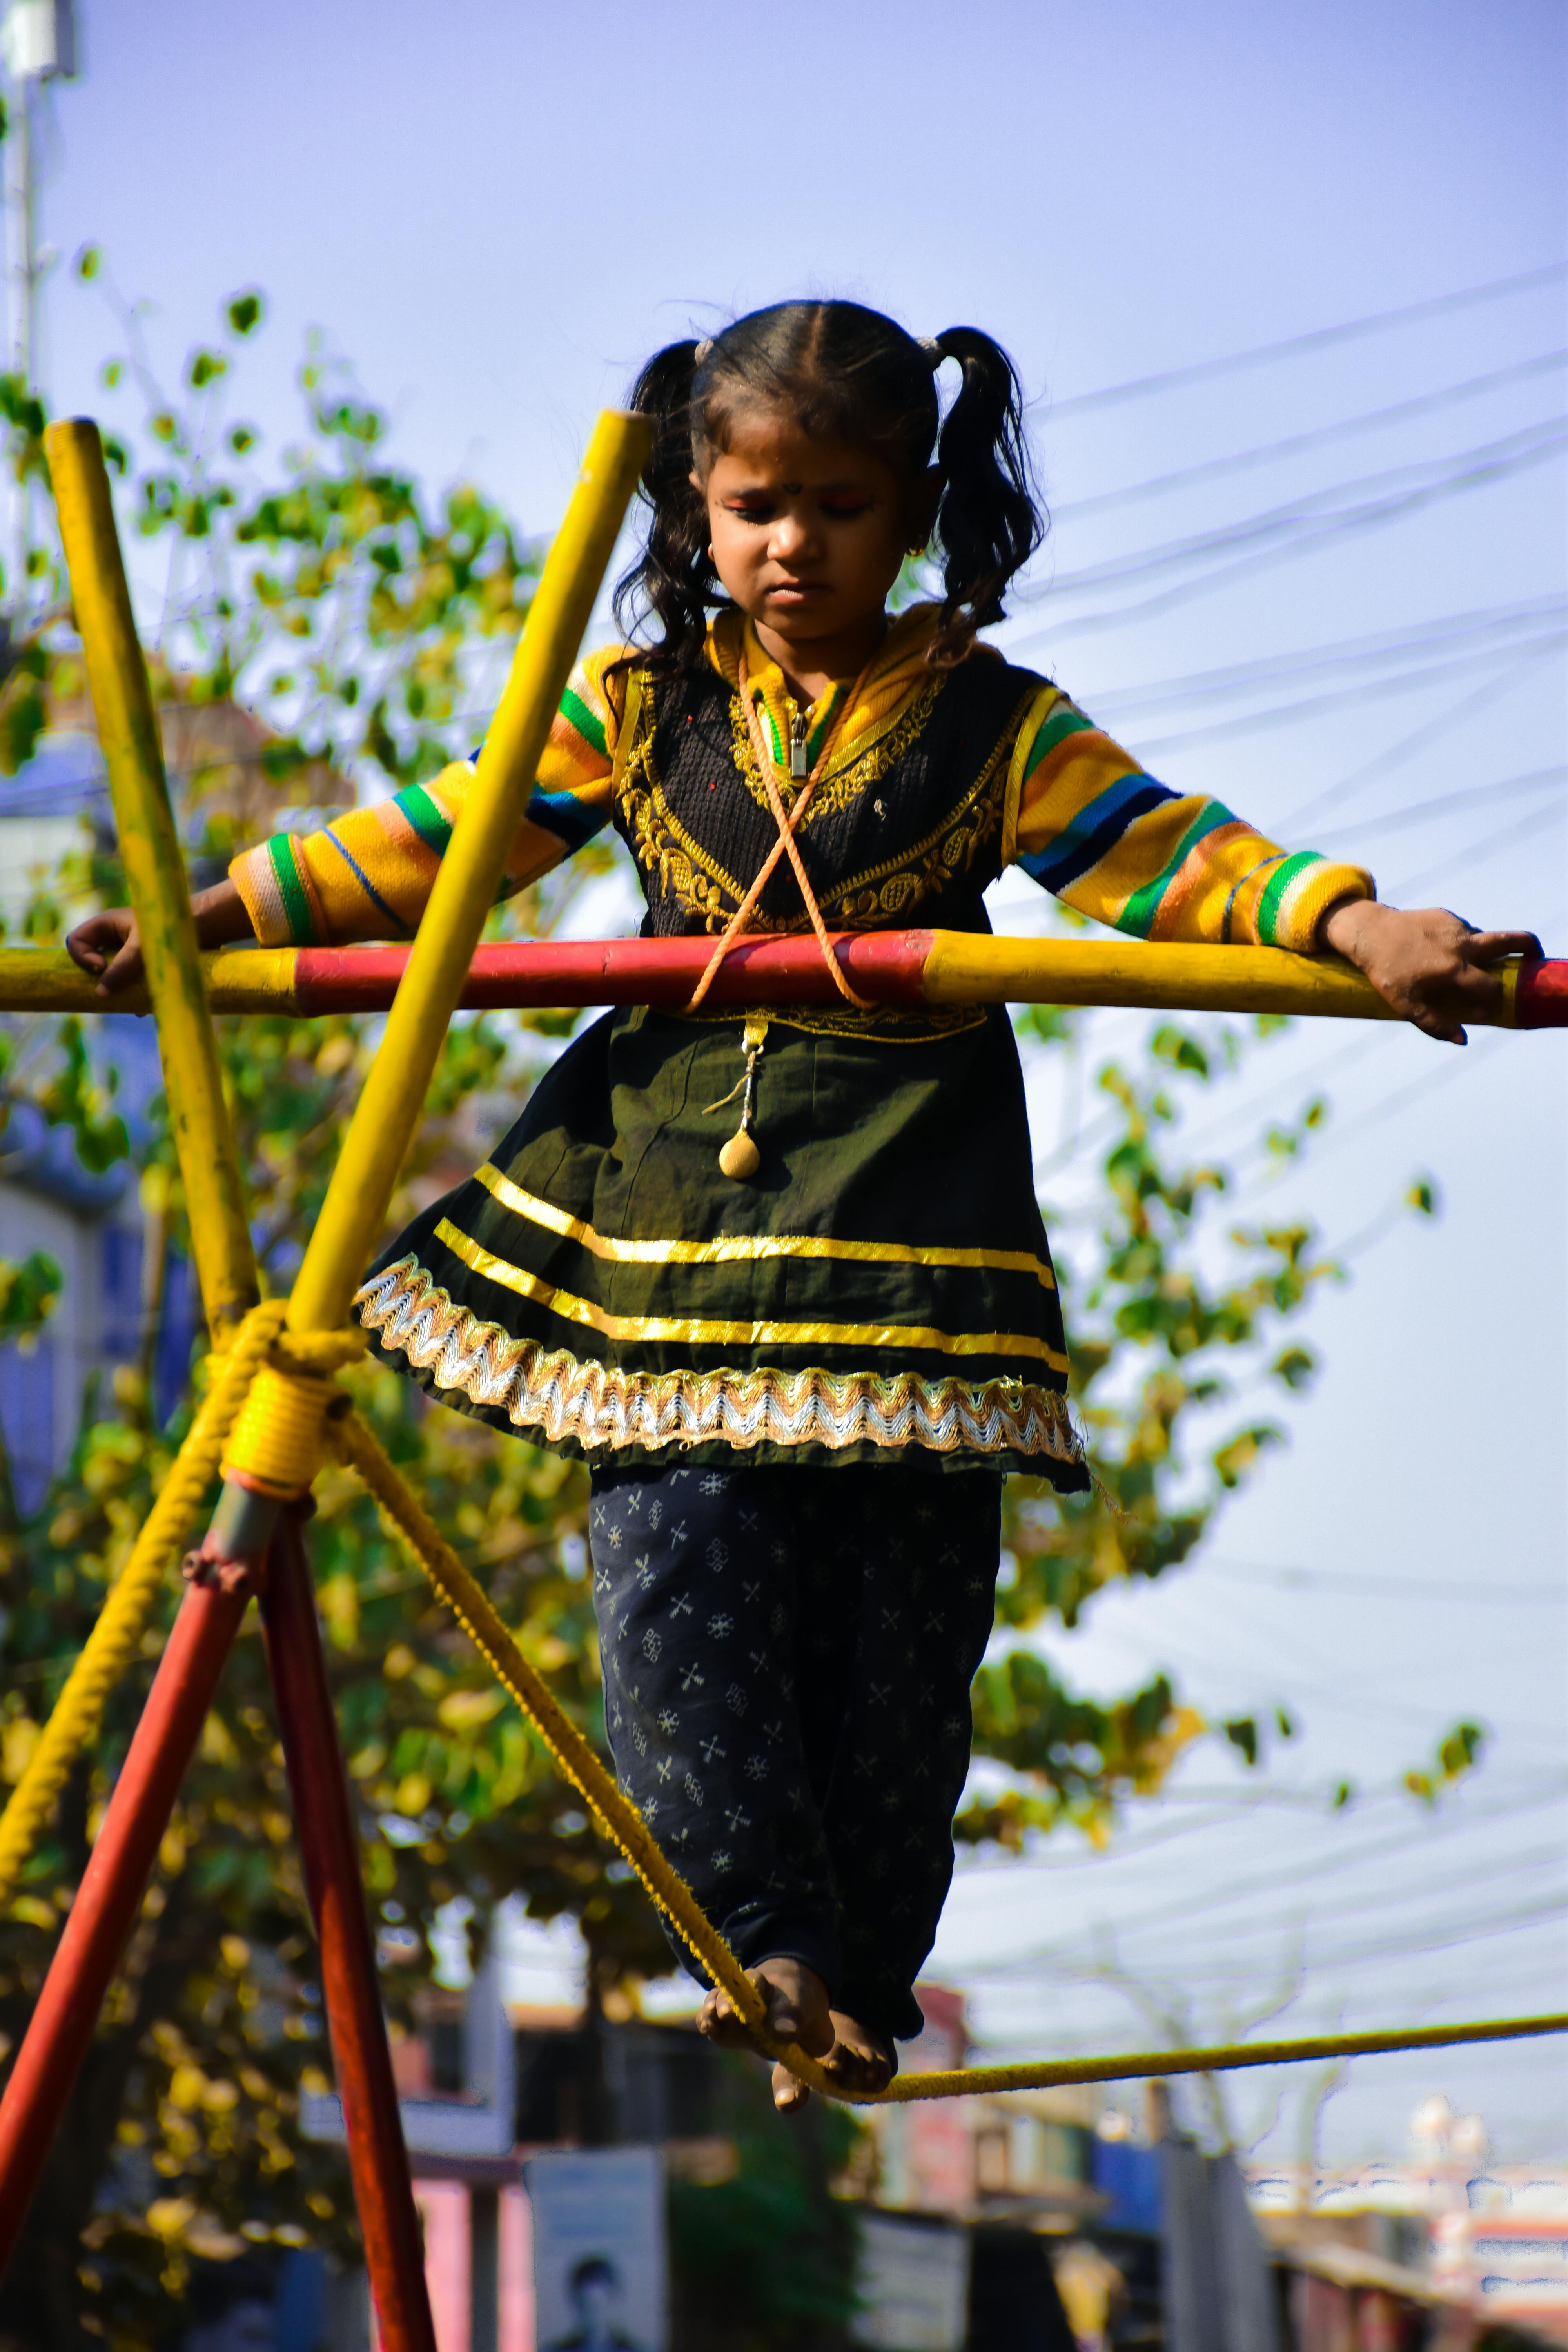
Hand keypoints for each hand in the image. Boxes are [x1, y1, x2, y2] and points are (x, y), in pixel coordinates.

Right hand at [66, 878, 253, 997]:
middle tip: (112, 991)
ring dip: (118, 991)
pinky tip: (145, 1008)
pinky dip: (134, 996)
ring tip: (132, 1001)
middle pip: (91, 962)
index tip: (101, 968)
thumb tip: (100, 994)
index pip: (77, 941)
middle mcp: (116, 938)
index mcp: (108, 925)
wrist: (208, 926)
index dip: (82, 957)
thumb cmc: (172, 929)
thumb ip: (121, 969)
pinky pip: (130, 985)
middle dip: (100, 979)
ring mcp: (130, 953)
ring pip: (111, 977)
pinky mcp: (145, 968)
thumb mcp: (143, 949)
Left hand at [1320, 898, 1542, 1045]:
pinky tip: (1439, 952)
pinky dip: (1461, 944)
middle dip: (1529, 948)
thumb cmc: (1387, 973)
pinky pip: (1463, 932)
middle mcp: (1460, 945)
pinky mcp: (1447, 915)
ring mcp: (1455, 927)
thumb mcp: (1405, 1005)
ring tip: (1462, 965)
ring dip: (1483, 953)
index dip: (1493, 1004)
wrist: (1370, 933)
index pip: (1491, 988)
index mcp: (1453, 969)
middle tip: (1533, 959)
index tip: (1486, 1012)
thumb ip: (1435, 1024)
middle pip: (1511, 941)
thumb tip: (1463, 1039)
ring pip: (1483, 939)